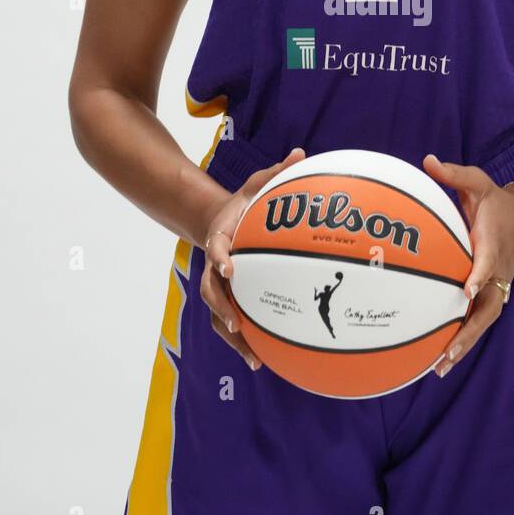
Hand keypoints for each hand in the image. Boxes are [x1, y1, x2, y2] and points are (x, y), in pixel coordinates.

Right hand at [201, 146, 306, 369]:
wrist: (217, 220)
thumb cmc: (243, 202)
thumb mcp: (256, 184)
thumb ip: (276, 172)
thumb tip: (302, 153)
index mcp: (219, 236)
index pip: (215, 248)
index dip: (221, 258)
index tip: (231, 267)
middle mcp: (214, 265)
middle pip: (211, 291)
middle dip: (222, 308)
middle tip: (237, 323)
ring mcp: (218, 285)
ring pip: (217, 314)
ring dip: (232, 337)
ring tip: (254, 358)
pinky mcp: (226, 298)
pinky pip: (230, 322)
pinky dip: (243, 341)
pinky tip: (263, 360)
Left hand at [421, 154, 513, 377]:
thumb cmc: (494, 201)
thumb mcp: (476, 182)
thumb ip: (452, 174)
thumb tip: (427, 161)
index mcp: (491, 244)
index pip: (486, 264)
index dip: (478, 277)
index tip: (466, 291)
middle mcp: (496, 271)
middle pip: (487, 307)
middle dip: (468, 331)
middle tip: (447, 351)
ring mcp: (496, 287)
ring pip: (483, 321)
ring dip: (464, 344)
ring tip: (440, 367)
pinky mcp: (492, 295)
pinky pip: (478, 321)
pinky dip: (463, 340)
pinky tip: (440, 359)